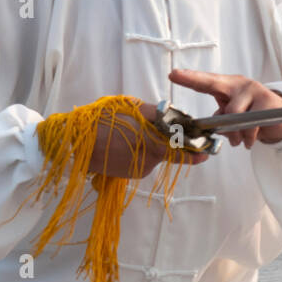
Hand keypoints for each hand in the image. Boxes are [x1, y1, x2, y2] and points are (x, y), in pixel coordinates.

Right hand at [86, 100, 209, 179]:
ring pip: (152, 155)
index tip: (206, 153)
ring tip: (126, 133)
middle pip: (166, 150)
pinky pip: (140, 161)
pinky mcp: (129, 174)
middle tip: (145, 128)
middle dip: (163, 140)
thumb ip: (156, 113)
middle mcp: (149, 159)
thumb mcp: (132, 107)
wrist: (75, 142)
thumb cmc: (103, 120)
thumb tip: (172, 116)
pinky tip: (121, 144)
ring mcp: (139, 168)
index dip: (195, 153)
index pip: (182, 152)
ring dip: (147, 145)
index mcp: (153, 143)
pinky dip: (136, 153)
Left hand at [168, 68, 281, 148]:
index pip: (206, 81)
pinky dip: (247, 137)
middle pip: (213, 83)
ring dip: (233, 132)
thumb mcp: (234, 113)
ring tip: (237, 141)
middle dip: (193, 80)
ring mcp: (254, 90)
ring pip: (232, 114)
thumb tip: (212, 126)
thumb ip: (221, 116)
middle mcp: (239, 84)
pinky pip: (250, 124)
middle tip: (180, 83)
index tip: (173, 74)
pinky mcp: (267, 102)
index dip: (189, 78)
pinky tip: (249, 141)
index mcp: (228, 86)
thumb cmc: (252, 113)